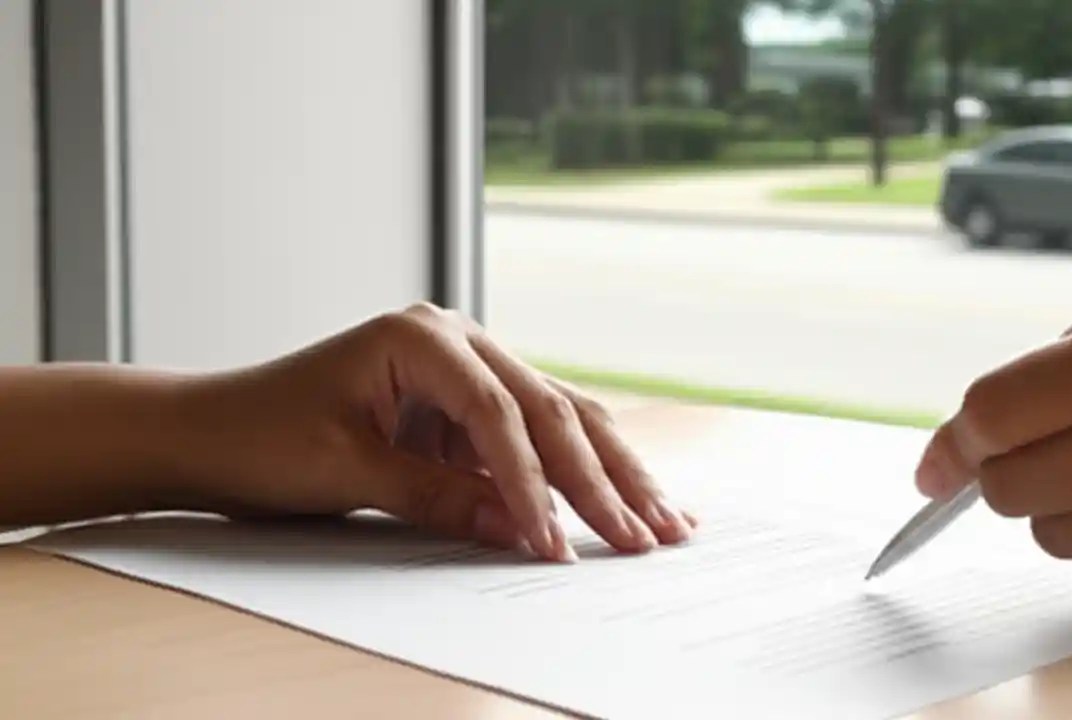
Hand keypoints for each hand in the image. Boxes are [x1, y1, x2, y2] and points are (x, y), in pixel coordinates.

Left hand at [182, 303, 695, 561]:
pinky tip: (622, 495)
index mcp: (423, 337)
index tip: (556, 545)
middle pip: (551, 410)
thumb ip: (438, 496)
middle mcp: (458, 340)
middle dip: (604, 478)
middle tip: (651, 532)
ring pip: (560, 418)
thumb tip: (522, 531)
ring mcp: (468, 367)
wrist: (210, 430)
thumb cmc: (262, 436)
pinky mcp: (468, 403)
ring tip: (665, 517)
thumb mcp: (347, 471)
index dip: (535, 484)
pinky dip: (575, 471)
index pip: (501, 415)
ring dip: (611, 472)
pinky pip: (535, 435)